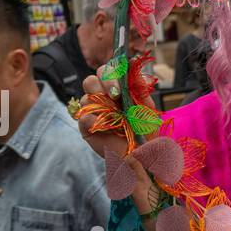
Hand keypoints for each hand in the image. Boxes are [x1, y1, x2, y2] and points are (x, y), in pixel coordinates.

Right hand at [78, 65, 154, 214]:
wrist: (142, 160)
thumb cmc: (147, 135)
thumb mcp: (148, 111)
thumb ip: (140, 92)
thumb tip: (134, 72)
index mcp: (118, 90)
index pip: (108, 69)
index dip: (112, 72)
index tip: (121, 84)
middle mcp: (104, 98)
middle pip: (92, 78)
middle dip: (104, 85)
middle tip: (116, 98)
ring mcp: (94, 112)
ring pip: (86, 96)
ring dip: (100, 103)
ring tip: (115, 117)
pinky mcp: (87, 128)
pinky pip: (82, 117)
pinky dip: (91, 119)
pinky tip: (103, 126)